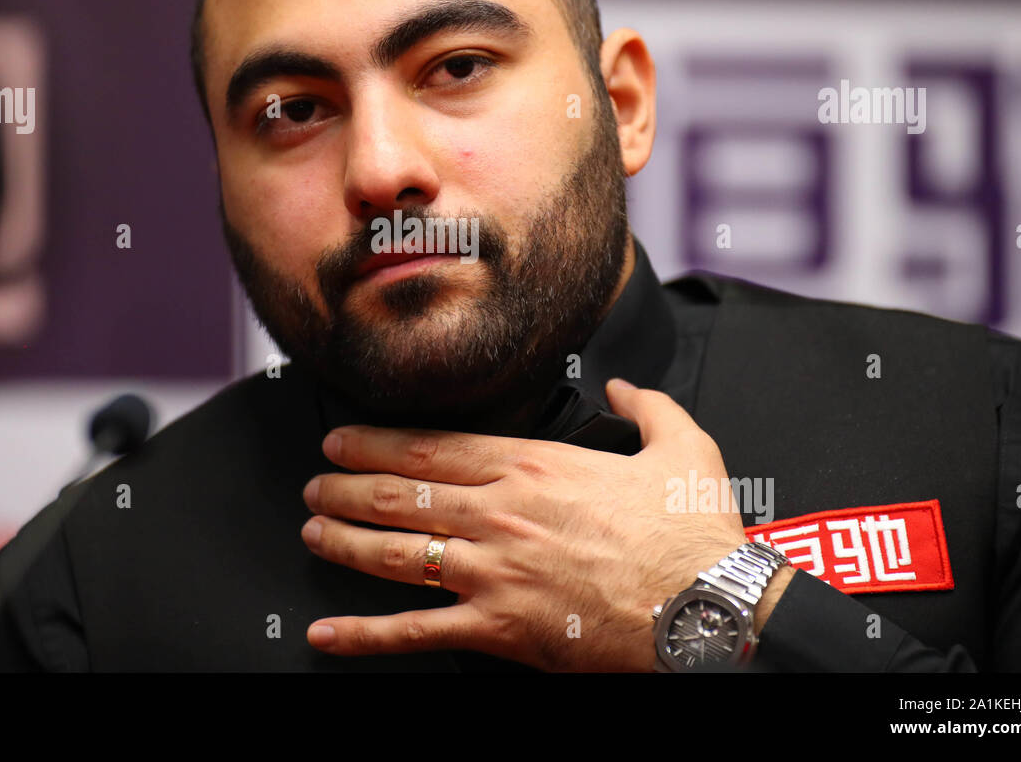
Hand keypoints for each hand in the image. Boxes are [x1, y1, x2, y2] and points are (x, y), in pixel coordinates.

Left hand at [300, 379, 778, 670]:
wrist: (707, 608)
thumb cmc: (691, 536)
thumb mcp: (681, 446)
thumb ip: (646, 406)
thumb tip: (626, 386)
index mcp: (534, 467)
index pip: (433, 447)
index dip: (376, 442)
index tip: (344, 439)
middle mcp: (501, 513)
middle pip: (400, 494)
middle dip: (345, 486)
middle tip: (316, 483)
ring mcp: (492, 570)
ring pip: (394, 552)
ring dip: (343, 541)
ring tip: (313, 533)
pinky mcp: (497, 627)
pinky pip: (416, 630)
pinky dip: (365, 635)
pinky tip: (329, 634)